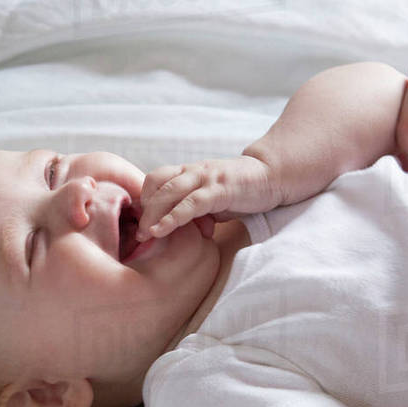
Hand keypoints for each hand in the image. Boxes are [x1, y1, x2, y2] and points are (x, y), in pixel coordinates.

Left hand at [135, 155, 281, 242]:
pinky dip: (173, 217)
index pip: (154, 180)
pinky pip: (190, 203)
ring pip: (169, 192)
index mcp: (188, 173)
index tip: (136, 222)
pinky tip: (162, 230)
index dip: (143, 200)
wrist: (272, 177)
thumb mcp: (210, 201)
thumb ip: (191, 211)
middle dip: (142, 211)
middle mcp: (193, 172)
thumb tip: (173, 230)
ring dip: (152, 214)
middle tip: (135, 234)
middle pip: (155, 185)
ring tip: (144, 235)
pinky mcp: (219, 189)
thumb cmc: (239, 191)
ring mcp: (206, 178)